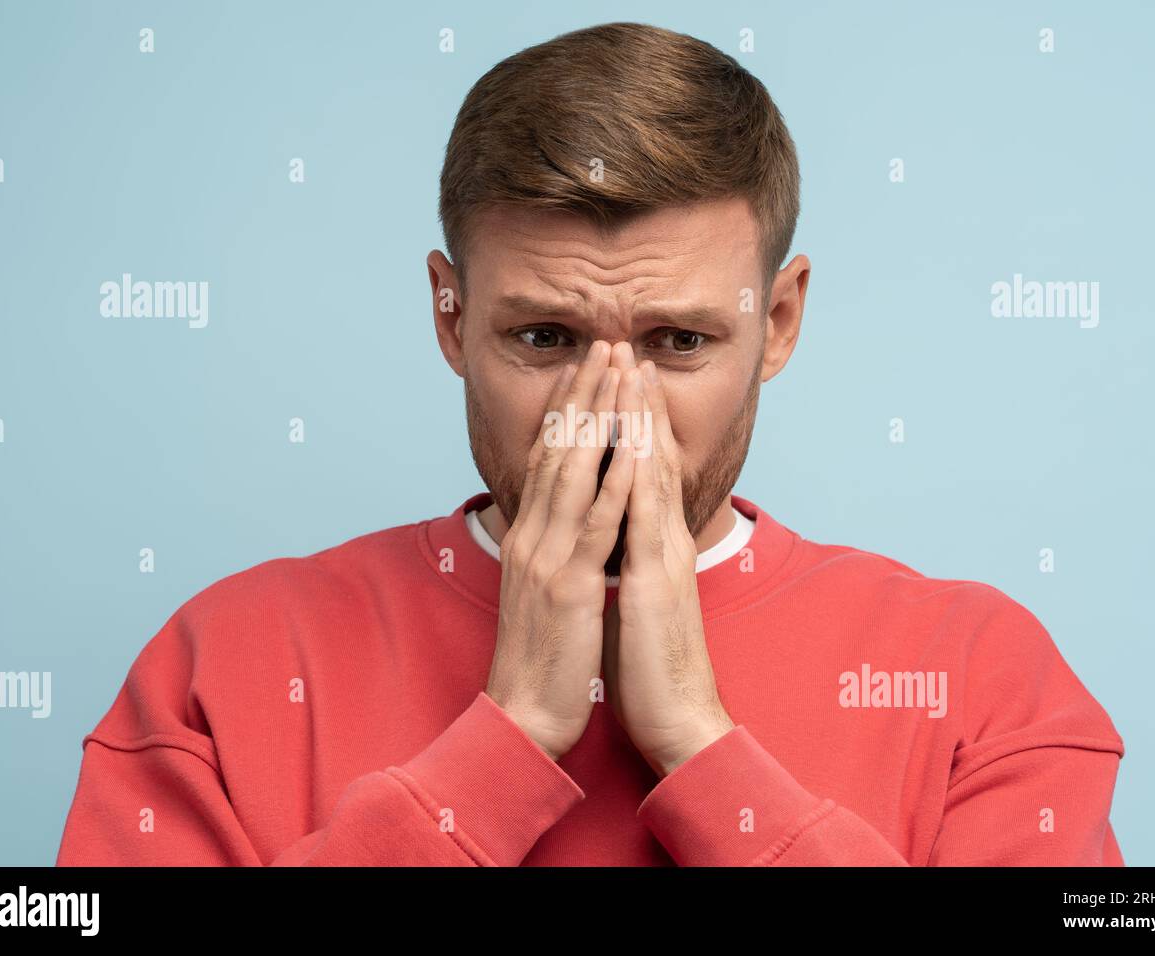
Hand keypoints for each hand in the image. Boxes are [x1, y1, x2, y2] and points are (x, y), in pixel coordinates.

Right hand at [485, 340, 634, 761]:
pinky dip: (615, 479)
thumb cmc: (541, 660)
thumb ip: (553, 550)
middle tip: (605, 343)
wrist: (523, 718)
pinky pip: (596, 523)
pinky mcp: (571, 586)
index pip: (547, 459)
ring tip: (618, 370)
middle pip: (559, 449)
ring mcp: (549, 558)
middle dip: (584, 393)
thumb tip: (567, 522)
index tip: (586, 366)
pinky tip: (631, 443)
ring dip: (600, 416)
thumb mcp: (544, 592)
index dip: (567, 408)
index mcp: (529, 538)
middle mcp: (533, 537)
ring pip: (575, 471)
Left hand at [602, 355, 734, 777]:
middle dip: (638, 404)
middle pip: (652, 459)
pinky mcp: (655, 584)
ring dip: (641, 421)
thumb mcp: (636, 602)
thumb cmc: (653, 668)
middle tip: (627, 351)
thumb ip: (630, 564)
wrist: (681, 721)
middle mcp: (665, 544)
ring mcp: (664, 560)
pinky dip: (639, 477)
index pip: (644, 473)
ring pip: (653, 476)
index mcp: (656, 548)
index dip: (632, 424)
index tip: (620, 381)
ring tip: (632, 372)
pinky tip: (631, 441)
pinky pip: (646, 520)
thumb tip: (613, 541)